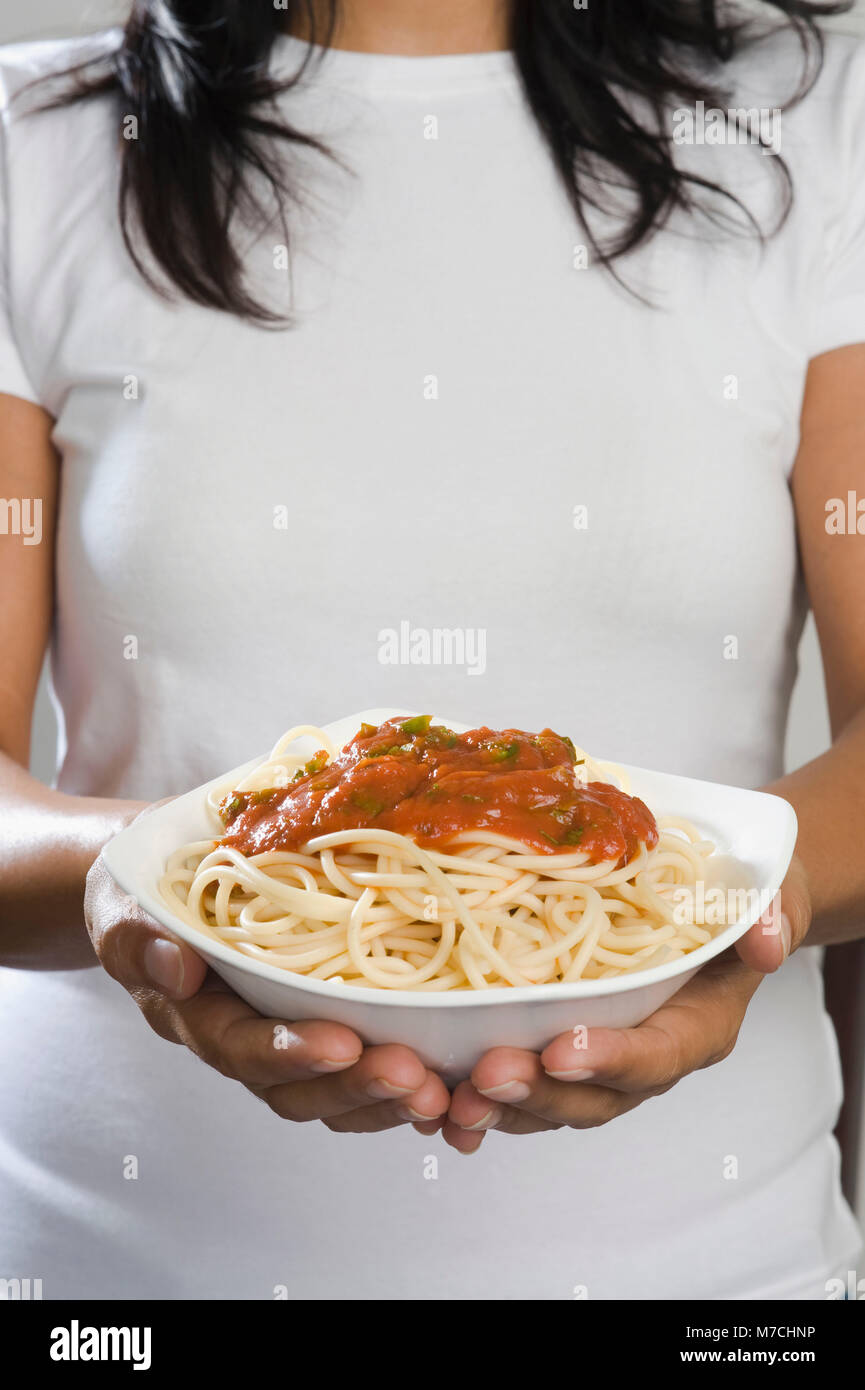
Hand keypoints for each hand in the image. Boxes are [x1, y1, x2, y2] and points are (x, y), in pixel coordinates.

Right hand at [84, 823, 449, 1134]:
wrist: (162, 888)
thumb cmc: (143, 896)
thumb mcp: (124, 906)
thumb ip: (141, 938)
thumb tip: (178, 966)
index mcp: (199, 1017)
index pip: (243, 1047)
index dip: (291, 1052)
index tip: (342, 1043)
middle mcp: (246, 1041)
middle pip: (299, 1088)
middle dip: (356, 1087)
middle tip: (415, 1077)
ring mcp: (286, 1040)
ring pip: (336, 1094)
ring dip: (388, 1099)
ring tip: (441, 1091)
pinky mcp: (325, 1025)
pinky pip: (362, 1073)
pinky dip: (404, 1089)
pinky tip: (453, 1089)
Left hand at [442, 855, 811, 1153]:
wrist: (712, 902)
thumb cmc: (739, 898)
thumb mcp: (772, 893)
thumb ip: (773, 915)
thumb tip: (766, 942)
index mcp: (696, 1026)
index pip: (658, 1055)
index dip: (611, 1058)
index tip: (562, 1050)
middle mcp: (644, 1056)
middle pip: (593, 1097)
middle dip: (539, 1092)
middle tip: (486, 1075)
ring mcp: (598, 1058)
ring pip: (548, 1102)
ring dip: (498, 1105)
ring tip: (448, 1100)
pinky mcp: (556, 1045)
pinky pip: (519, 1086)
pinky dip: (476, 1098)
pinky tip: (431, 1103)